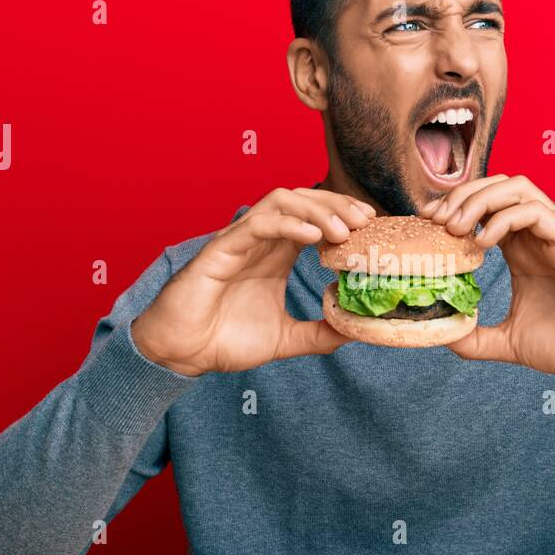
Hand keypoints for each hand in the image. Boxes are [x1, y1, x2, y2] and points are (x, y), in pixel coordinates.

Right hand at [131, 187, 374, 375]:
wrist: (182, 354)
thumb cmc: (225, 340)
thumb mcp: (286, 339)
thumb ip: (320, 333)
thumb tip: (355, 331)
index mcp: (277, 254)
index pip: (315, 218)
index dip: (344, 215)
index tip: (372, 227)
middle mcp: (261, 241)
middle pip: (303, 200)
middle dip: (337, 204)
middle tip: (365, 221)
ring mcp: (240, 241)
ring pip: (281, 202)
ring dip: (316, 209)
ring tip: (342, 230)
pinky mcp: (220, 250)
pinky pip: (256, 225)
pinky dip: (286, 224)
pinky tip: (312, 237)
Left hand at [420, 175, 554, 377]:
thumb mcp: (509, 342)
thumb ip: (477, 338)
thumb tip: (445, 336)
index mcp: (520, 250)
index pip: (483, 208)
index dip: (452, 208)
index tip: (425, 222)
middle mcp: (535, 236)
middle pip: (495, 187)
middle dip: (460, 196)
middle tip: (436, 222)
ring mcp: (554, 235)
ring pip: (515, 188)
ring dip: (479, 199)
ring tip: (457, 227)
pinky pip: (535, 210)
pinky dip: (504, 217)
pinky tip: (484, 242)